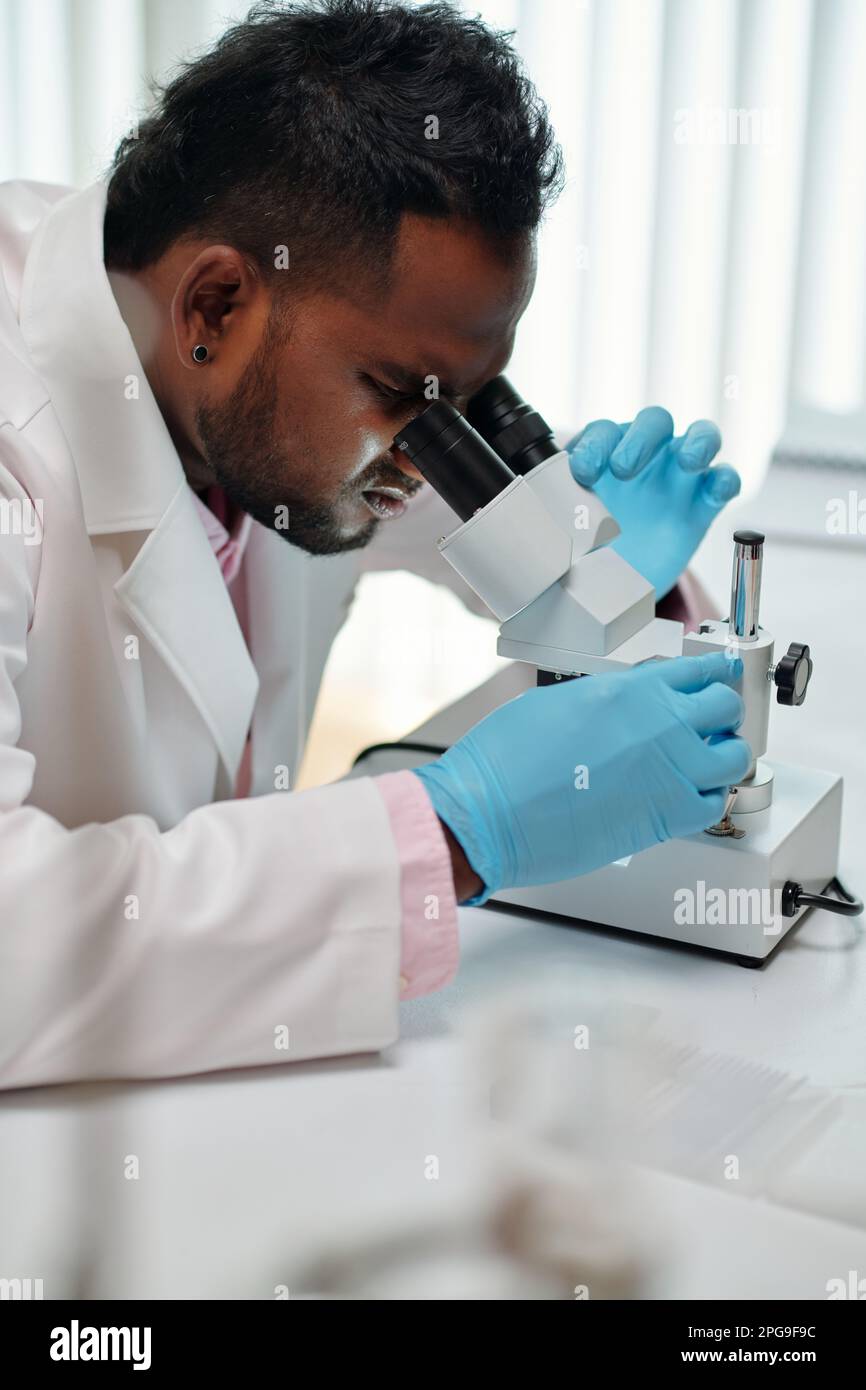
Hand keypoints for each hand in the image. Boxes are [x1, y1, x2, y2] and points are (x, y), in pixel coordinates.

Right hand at [413, 652, 749, 902]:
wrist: (490, 811)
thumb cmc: (504, 762)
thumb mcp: (556, 703)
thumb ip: (603, 701)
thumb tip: (619, 710)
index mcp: (630, 689)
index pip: (698, 670)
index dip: (714, 673)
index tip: (721, 676)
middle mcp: (659, 723)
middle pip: (726, 707)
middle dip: (722, 715)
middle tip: (710, 725)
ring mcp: (670, 769)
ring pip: (734, 756)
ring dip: (724, 757)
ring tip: (705, 764)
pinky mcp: (667, 815)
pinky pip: (716, 803)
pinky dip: (710, 800)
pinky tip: (691, 798)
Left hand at [567, 407, 740, 598]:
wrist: (620, 579)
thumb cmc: (593, 543)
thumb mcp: (570, 532)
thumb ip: (559, 521)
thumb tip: (537, 534)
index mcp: (607, 455)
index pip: (605, 433)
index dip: (596, 446)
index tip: (583, 473)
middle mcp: (646, 456)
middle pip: (654, 422)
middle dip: (640, 440)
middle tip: (623, 470)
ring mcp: (679, 476)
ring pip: (700, 436)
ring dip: (698, 443)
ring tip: (688, 462)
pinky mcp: (704, 502)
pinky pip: (723, 479)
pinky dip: (724, 481)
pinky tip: (715, 491)